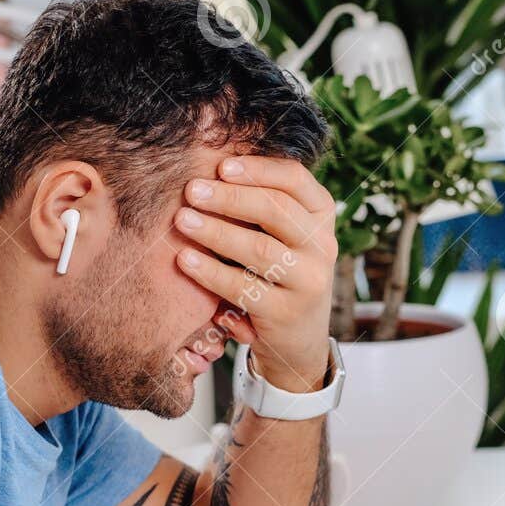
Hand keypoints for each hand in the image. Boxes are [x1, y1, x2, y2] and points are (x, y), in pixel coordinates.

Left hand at [173, 155, 337, 394]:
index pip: (295, 180)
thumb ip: (261, 204)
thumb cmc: (279, 273)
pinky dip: (210, 272)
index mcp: (321, 216)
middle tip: (192, 190)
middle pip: (276, 210)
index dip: (258, 169)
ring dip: (216, 231)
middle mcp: (322, 246)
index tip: (221, 166)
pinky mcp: (286, 313)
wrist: (298, 339)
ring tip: (182, 220)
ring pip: (259, 249)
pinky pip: (243, 287)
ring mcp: (308, 281)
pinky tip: (185, 259)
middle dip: (230, 198)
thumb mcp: (283, 235)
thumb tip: (212, 167)